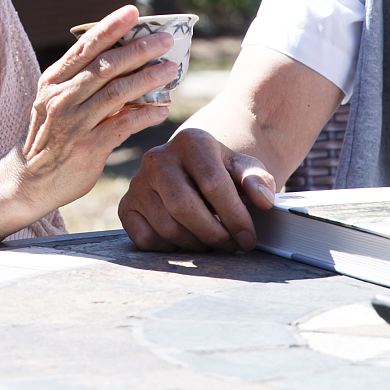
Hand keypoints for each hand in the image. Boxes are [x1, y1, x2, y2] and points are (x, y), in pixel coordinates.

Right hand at [13, 5, 175, 212]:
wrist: (28, 181)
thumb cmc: (50, 137)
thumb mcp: (55, 102)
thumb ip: (82, 83)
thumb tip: (123, 61)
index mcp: (54, 80)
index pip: (85, 46)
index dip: (110, 27)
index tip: (133, 11)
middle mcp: (62, 97)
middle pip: (106, 65)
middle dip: (139, 49)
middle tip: (165, 39)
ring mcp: (74, 122)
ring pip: (118, 92)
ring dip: (148, 78)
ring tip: (171, 69)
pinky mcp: (88, 147)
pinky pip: (124, 124)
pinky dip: (146, 114)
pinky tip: (162, 109)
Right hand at [118, 128, 276, 251]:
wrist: (194, 169)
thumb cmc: (223, 172)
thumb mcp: (245, 169)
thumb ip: (258, 180)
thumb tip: (263, 200)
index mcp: (191, 141)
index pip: (213, 184)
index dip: (235, 217)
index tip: (248, 238)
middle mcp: (158, 157)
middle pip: (185, 207)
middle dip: (214, 234)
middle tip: (232, 246)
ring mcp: (138, 181)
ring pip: (167, 227)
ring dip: (196, 244)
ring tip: (213, 241)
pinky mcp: (127, 204)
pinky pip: (146, 239)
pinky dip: (169, 248)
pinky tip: (186, 238)